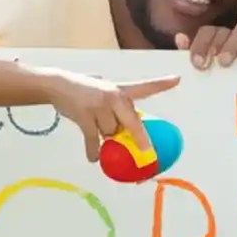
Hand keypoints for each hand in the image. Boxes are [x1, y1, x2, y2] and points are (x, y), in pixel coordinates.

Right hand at [45, 69, 179, 160]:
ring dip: (107, 140)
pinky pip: (94, 140)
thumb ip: (118, 110)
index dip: (162, 84)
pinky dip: (93, 151)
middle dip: (139, 138)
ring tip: (98, 134)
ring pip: (111, 134)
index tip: (178, 79)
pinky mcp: (85, 117)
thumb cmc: (86, 92)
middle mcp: (113, 96)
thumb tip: (126, 135)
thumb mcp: (105, 94)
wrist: (58, 84)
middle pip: (132, 123)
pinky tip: (94, 157)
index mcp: (121, 90)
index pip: (145, 87)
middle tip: (146, 151)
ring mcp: (99, 106)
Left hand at [176, 15, 236, 68]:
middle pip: (224, 28)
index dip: (200, 44)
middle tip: (215, 64)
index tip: (197, 63)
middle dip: (216, 44)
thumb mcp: (214, 69)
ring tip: (227, 62)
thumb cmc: (233, 77)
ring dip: (235, 40)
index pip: (208, 32)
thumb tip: (179, 38)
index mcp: (221, 37)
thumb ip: (197, 53)